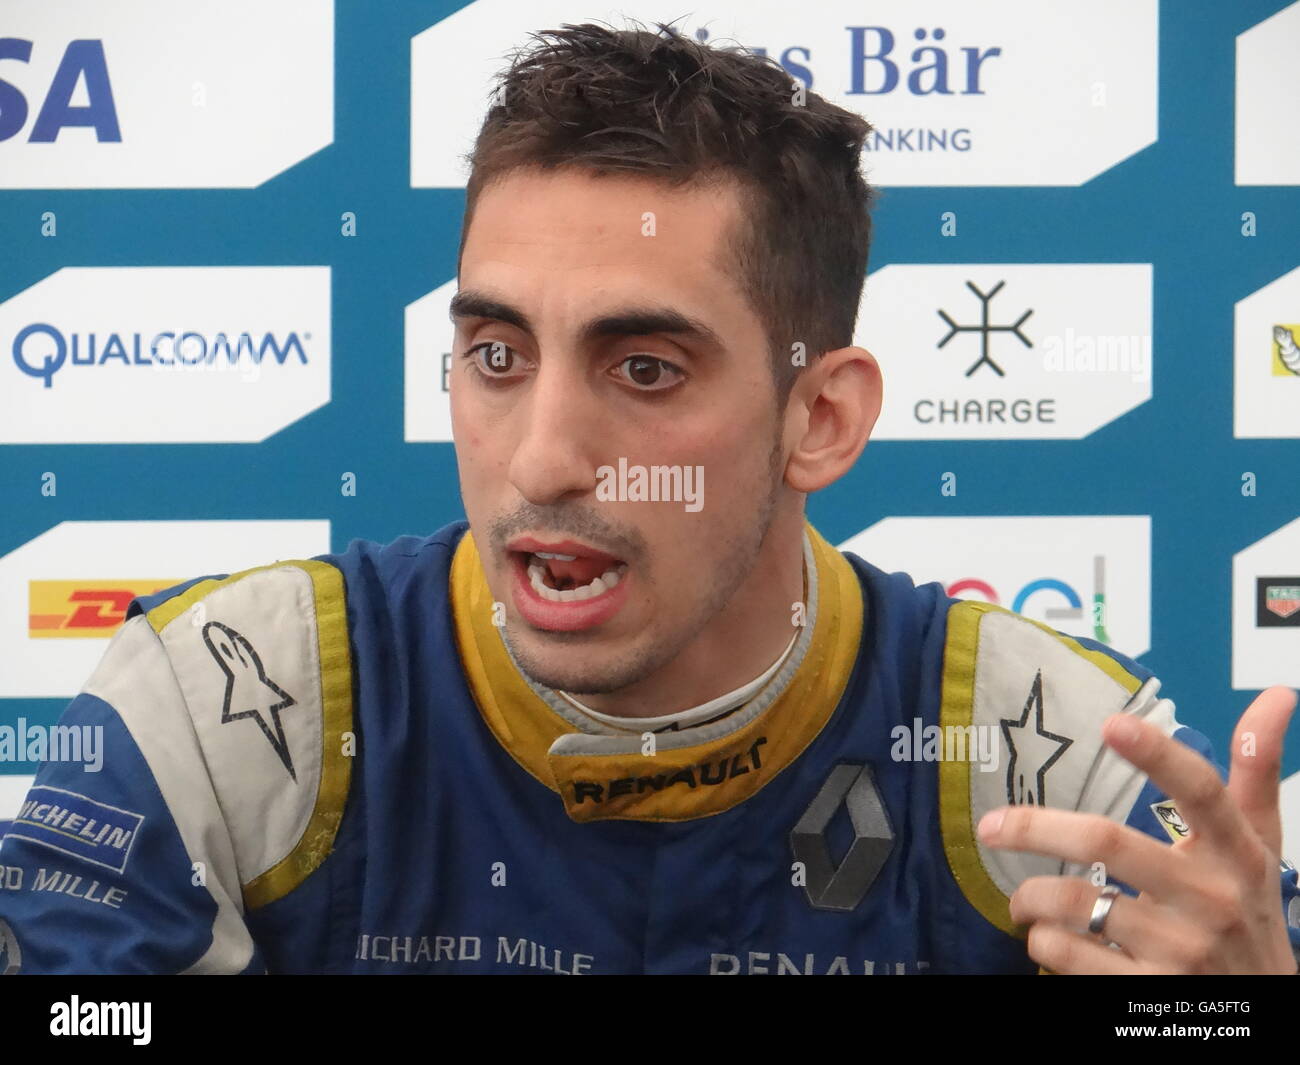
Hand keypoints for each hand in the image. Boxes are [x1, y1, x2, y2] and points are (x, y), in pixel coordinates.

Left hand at [976, 686, 1298, 973]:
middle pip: (1107, 842)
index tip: (1113, 723)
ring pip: (1073, 902)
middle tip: (991, 826)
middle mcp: (1211, 899)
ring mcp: (1182, 951)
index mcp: (1237, 854)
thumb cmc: (1248, 913)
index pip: (1202, 794)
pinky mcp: (1150, 993)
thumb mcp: (1259, 849)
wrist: (1268, 1015)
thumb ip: (1256, 773)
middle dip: (1035, 827)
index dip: (1158, 756)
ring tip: (1022, 899)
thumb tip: (1277, 694)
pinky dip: (1043, 943)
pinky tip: (1047, 938)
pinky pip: (1067, 956)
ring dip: (1030, 897)